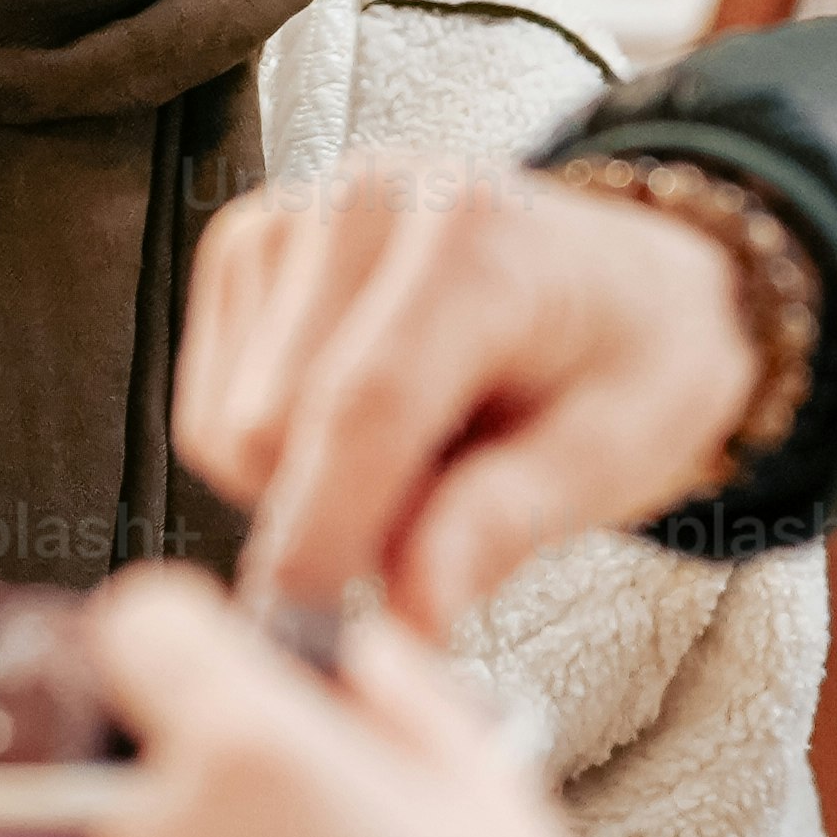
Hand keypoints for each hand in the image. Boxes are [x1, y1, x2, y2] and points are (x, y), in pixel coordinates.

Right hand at [172, 168, 762, 629]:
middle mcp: (367, 199)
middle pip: (270, 428)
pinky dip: (274, 451)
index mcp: (476, 237)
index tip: (312, 637)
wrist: (620, 275)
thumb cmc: (626, 360)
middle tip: (442, 500)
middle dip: (338, 511)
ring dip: (302, 483)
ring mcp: (294, 215)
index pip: (364, 405)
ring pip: (226, 429)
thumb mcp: (619, 448)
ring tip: (414, 448)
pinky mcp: (246, 247)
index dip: (324, 534)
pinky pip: (210, 414)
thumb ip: (507, 520)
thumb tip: (413, 614)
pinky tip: (359, 420)